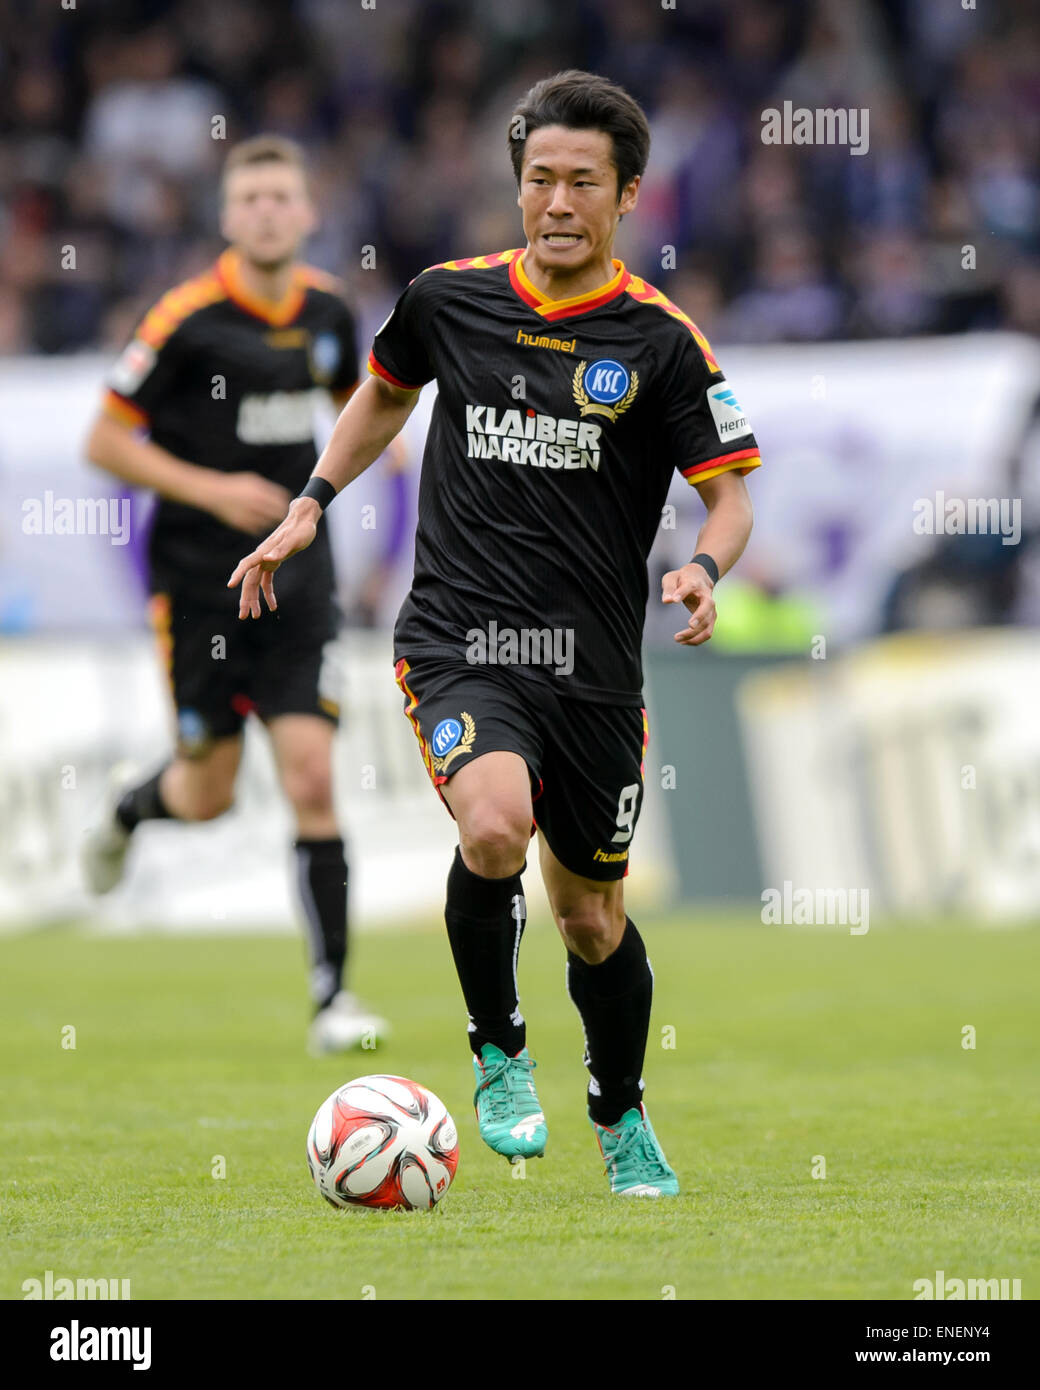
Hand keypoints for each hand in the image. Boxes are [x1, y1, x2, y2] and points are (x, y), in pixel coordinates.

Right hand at [207, 472, 291, 533]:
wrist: (215, 494)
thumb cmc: (236, 486)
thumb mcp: (253, 481)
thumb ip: (268, 489)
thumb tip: (284, 498)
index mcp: (261, 492)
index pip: (282, 500)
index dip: (284, 503)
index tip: (283, 504)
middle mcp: (257, 504)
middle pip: (278, 514)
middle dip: (280, 514)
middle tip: (278, 514)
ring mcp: (250, 515)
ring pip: (269, 523)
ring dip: (269, 521)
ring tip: (263, 516)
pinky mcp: (243, 525)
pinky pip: (258, 529)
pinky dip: (258, 526)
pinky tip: (254, 520)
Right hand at [226, 497, 320, 618]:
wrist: (303, 519)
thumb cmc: (300, 529)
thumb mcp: (294, 539)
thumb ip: (281, 550)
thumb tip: (269, 559)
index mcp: (264, 551)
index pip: (247, 564)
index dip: (238, 574)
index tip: (230, 586)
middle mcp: (261, 557)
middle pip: (249, 580)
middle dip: (246, 598)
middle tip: (244, 616)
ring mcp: (265, 561)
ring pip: (255, 583)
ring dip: (255, 599)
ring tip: (256, 615)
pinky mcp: (272, 563)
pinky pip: (266, 582)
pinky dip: (268, 593)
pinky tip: (272, 606)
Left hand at [661, 562, 716, 645]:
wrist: (700, 578)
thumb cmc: (682, 579)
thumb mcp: (671, 578)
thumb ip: (669, 588)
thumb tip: (667, 601)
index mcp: (695, 584)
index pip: (690, 587)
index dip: (682, 593)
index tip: (674, 600)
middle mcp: (706, 596)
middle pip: (707, 607)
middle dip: (700, 617)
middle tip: (690, 625)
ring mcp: (711, 609)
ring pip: (708, 623)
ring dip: (694, 634)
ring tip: (677, 639)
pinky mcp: (710, 619)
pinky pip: (707, 632)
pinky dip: (697, 640)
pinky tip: (683, 642)